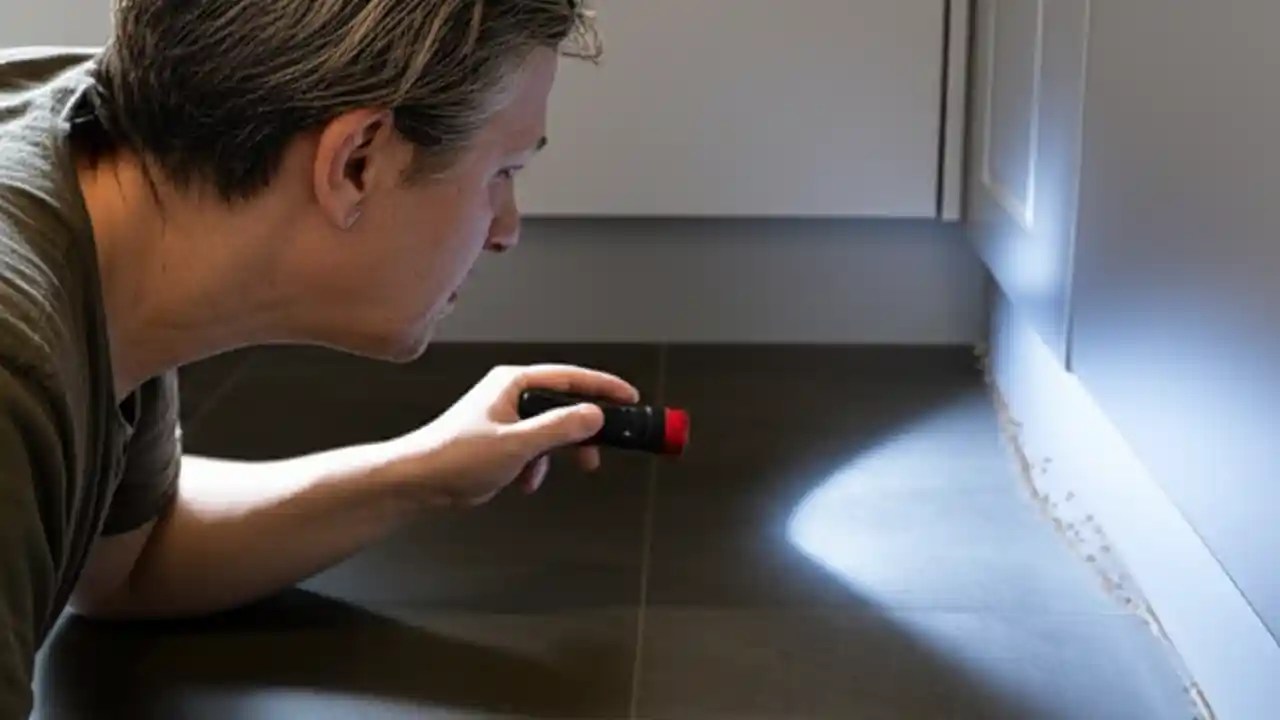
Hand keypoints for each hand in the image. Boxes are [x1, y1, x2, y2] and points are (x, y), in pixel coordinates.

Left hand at [386, 364, 640, 507]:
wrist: (418, 481)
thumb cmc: (455, 456)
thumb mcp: (517, 444)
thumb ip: (559, 428)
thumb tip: (594, 415)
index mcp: (513, 383)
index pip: (570, 378)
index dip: (603, 388)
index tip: (629, 397)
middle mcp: (511, 395)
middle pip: (564, 405)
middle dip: (582, 431)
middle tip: (606, 445)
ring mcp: (507, 418)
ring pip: (551, 431)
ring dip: (556, 454)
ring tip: (552, 471)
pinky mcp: (502, 441)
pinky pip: (535, 449)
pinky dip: (536, 467)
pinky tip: (524, 481)